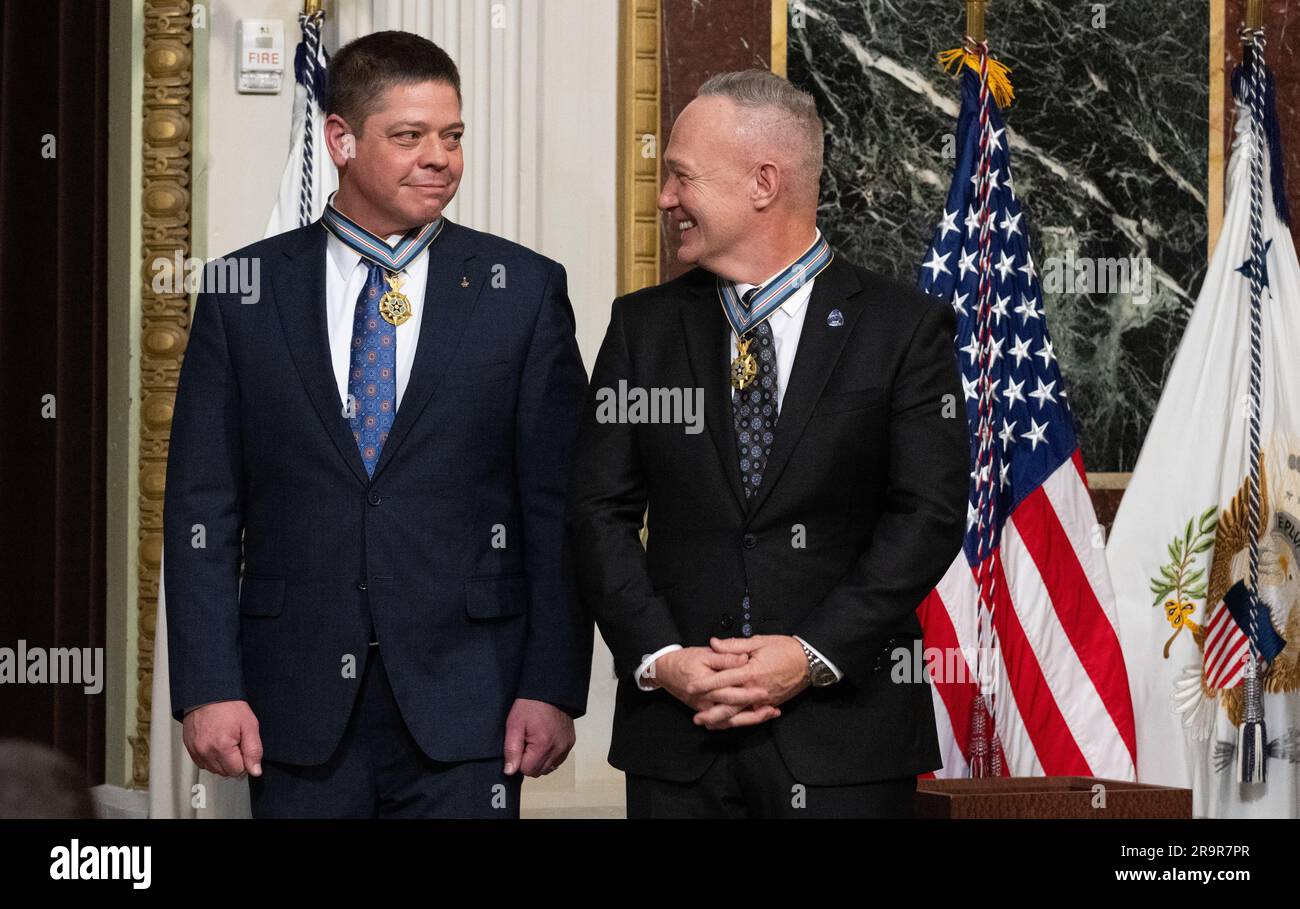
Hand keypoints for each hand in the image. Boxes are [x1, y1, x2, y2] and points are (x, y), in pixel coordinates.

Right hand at [182, 700, 262, 777]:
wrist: (209, 694)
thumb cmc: (228, 706)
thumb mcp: (250, 725)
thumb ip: (254, 750)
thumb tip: (255, 770)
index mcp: (222, 746)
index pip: (237, 771)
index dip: (245, 760)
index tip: (244, 747)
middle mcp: (206, 751)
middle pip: (225, 772)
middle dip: (234, 761)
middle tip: (236, 742)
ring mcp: (196, 751)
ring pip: (214, 769)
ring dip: (222, 760)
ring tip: (225, 741)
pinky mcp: (190, 748)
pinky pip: (203, 763)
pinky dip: (211, 757)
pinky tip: (216, 744)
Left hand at [503, 698, 575, 777]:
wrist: (550, 691)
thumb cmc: (530, 706)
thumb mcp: (514, 725)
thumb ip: (511, 750)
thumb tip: (510, 771)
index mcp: (543, 745)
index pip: (527, 770)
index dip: (519, 760)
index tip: (520, 745)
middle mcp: (558, 749)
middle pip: (538, 771)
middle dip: (529, 761)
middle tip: (527, 742)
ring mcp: (566, 747)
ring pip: (548, 768)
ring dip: (540, 760)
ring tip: (536, 742)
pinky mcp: (570, 743)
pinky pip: (558, 760)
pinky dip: (550, 755)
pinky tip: (545, 742)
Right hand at [653, 646, 775, 728]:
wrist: (665, 671)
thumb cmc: (685, 660)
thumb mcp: (705, 654)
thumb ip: (725, 657)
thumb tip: (743, 659)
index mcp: (706, 685)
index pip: (731, 693)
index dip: (749, 694)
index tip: (765, 692)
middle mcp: (706, 701)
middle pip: (733, 711)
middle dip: (754, 712)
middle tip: (772, 708)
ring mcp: (706, 709)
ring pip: (730, 720)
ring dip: (750, 719)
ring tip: (768, 714)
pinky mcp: (707, 711)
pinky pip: (723, 722)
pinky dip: (739, 721)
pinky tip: (754, 718)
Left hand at [691, 636, 809, 729]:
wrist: (809, 661)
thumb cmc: (785, 649)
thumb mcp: (758, 642)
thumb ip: (734, 645)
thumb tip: (714, 644)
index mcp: (751, 672)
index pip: (722, 680)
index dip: (705, 684)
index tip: (691, 687)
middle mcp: (756, 689)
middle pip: (729, 704)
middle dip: (711, 711)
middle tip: (695, 717)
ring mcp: (764, 700)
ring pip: (740, 715)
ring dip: (723, 721)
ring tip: (708, 724)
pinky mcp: (770, 704)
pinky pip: (752, 716)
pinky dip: (740, 721)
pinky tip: (729, 723)